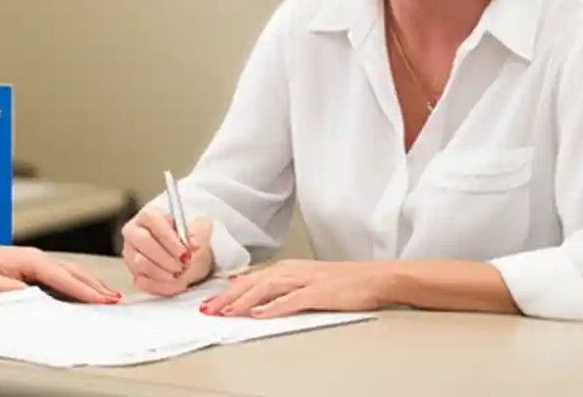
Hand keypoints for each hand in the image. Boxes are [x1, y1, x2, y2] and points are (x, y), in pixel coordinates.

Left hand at [0, 220, 119, 303]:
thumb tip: (36, 298)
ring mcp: (35, 261)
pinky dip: (78, 282)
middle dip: (95, 286)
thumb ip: (12, 291)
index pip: (62, 276)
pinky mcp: (32, 267)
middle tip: (115, 299)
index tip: (101, 299)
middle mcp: (35, 257)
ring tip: (108, 295)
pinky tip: (85, 290)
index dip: (83, 289)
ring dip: (90, 283)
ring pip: (70, 272)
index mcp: (28, 259)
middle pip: (72, 272)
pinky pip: (61, 275)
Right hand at [120, 207, 212, 296]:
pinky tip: (175, 283)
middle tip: (183, 265)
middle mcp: (134, 232)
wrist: (188, 258)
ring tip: (181, 274)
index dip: (168, 236)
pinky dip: (161, 286)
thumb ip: (199, 233)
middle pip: (143, 241)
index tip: (184, 251)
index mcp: (148, 216)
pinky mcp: (134, 273)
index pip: (151, 219)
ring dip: (164, 272)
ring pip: (141, 264)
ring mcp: (131, 254)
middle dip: (166, 257)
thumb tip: (193, 244)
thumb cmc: (189, 240)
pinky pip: (142, 282)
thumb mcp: (200, 231)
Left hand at [201, 259, 388, 317]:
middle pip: (252, 283)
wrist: (374, 278)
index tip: (209, 302)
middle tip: (208, 309)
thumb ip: (278, 286)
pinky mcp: (319, 292)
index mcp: (288, 268)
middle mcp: (293, 271)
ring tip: (226, 311)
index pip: (250, 279)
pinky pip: (292, 300)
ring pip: (266, 289)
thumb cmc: (343, 281)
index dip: (228, 291)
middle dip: (228, 297)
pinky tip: (259, 314)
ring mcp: (305, 280)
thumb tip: (250, 290)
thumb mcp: (305, 279)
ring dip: (243, 300)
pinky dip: (273, 307)